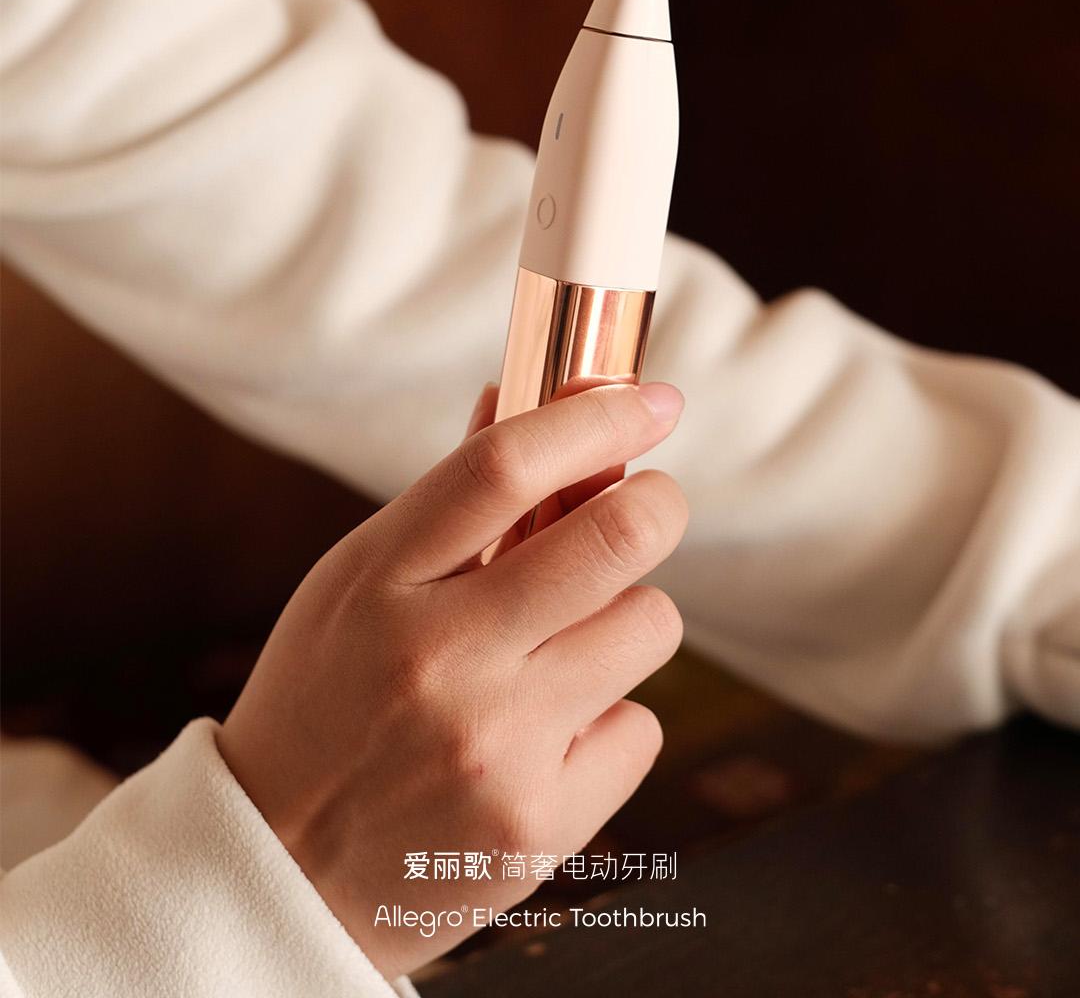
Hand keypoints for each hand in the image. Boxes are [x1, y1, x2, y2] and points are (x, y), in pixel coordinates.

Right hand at [218, 380, 686, 978]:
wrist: (281, 870)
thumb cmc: (326, 698)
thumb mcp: (359, 582)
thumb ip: (450, 498)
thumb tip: (517, 395)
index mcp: (380, 583)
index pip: (504, 467)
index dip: (596, 417)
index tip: (650, 398)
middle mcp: (439, 662)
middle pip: (612, 540)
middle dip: (657, 503)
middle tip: (652, 503)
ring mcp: (493, 750)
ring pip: (649, 626)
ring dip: (627, 617)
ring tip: (567, 644)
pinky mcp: (539, 826)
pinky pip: (640, 727)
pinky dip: (608, 721)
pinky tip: (546, 739)